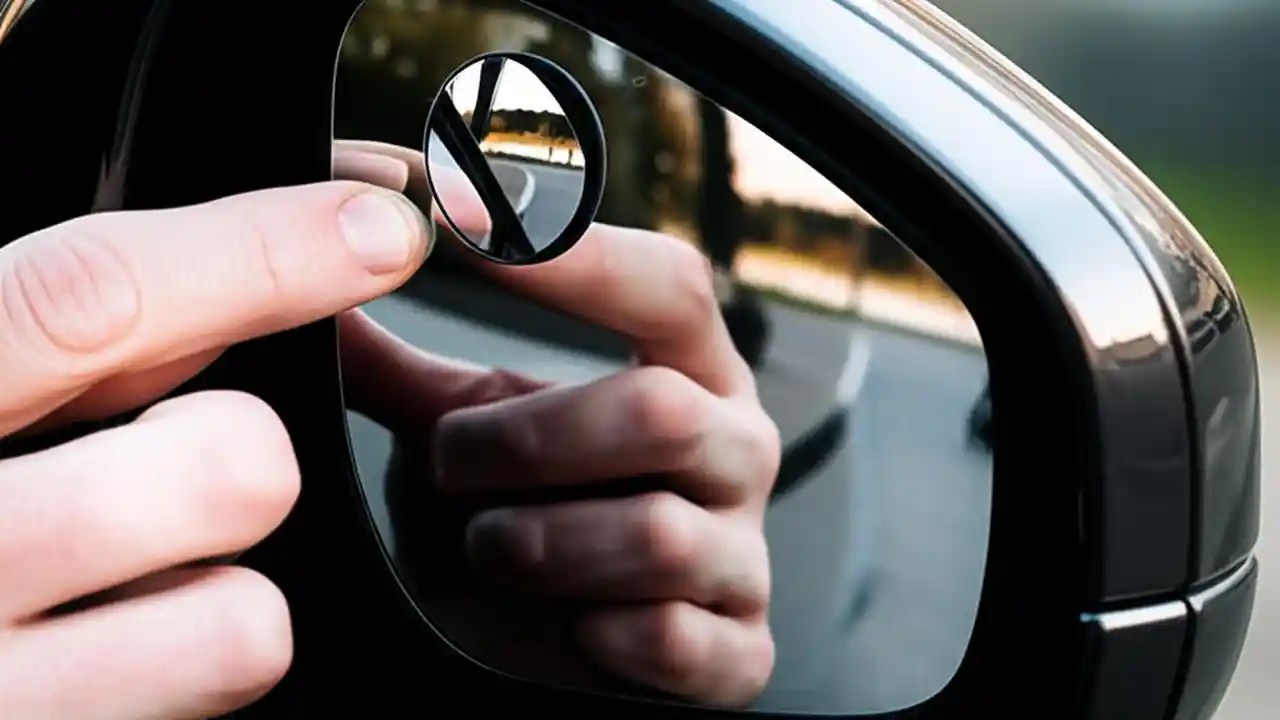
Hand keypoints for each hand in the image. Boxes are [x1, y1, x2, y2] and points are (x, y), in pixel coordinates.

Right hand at [0, 180, 431, 717]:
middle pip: (228, 469)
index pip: (91, 303)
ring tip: (129, 579)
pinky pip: (208, 705)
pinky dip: (186, 672)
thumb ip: (70, 323)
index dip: (260, 252)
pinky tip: (108, 650)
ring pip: (248, 623)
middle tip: (165, 461)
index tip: (372, 230)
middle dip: (238, 450)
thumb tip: (265, 266)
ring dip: (221, 587)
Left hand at [338, 141, 781, 707]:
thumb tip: (311, 289)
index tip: (462, 225)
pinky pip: (674, 641)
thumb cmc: (519, 508)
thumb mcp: (467, 428)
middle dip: (524, 441)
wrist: (543, 646)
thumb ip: (403, 367)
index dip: (576, 258)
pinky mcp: (738, 653)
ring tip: (490, 550)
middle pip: (659, 410)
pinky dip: (594, 635)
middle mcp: (737, 448)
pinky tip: (565, 625)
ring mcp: (744, 553)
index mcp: (688, 368)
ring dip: (536, 546)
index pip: (667, 284)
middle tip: (448, 462)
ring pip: (656, 534)